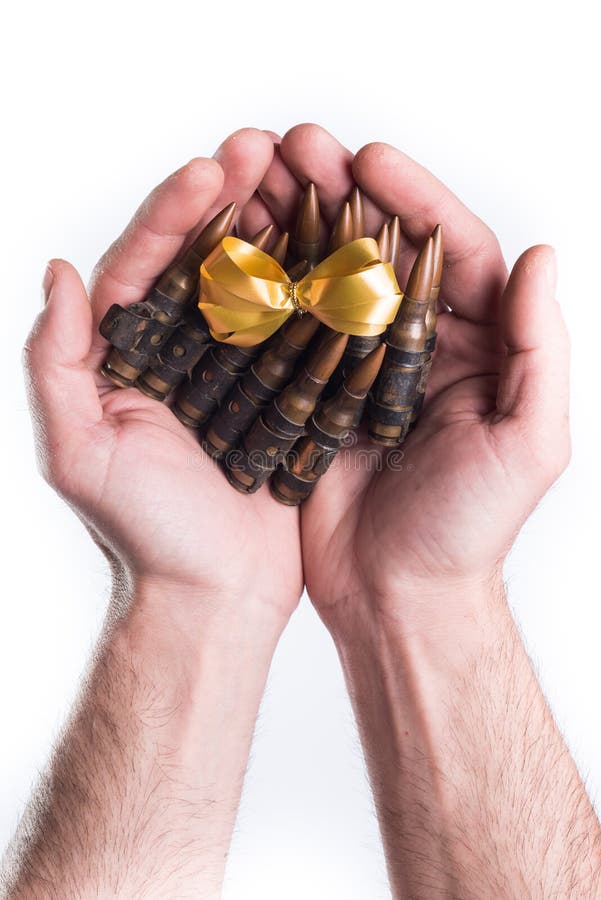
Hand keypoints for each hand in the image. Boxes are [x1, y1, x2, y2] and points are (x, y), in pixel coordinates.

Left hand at [23, 128, 302, 622]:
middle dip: (232, 197)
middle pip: (204, 256)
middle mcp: (179, 351)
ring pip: (256, 281)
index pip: (145, 261)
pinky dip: (316, 286)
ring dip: (279, 227)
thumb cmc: (142, 532)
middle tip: (268, 146)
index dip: (175, 209)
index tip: (213, 169)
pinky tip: (340, 247)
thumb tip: (59, 270)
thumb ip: (56, 361)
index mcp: (125, 353)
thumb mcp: (78, 449)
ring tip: (307, 177)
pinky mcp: (282, 393)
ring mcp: (234, 369)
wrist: (212, 595)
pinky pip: (299, 328)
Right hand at [256, 125, 569, 624]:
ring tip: (258, 176)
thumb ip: (538, 350)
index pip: (449, 253)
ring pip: (331, 280)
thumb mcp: (528, 444)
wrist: (400, 598)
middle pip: (382, 252)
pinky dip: (267, 288)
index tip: (369, 159)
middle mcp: (416, 349)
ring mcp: (359, 370)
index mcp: (475, 349)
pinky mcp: (311, 397)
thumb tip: (541, 258)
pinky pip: (290, 332)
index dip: (414, 199)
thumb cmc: (469, 532)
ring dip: (299, 226)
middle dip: (343, 194)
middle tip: (298, 146)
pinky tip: (237, 249)